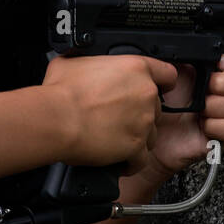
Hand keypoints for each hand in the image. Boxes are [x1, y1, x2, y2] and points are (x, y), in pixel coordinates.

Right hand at [43, 55, 177, 173]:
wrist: (56, 119)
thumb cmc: (61, 92)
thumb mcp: (73, 61)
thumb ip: (88, 61)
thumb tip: (79, 63)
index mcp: (135, 68)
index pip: (167, 74)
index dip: (162, 83)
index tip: (158, 89)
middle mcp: (145, 94)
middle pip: (155, 108)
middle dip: (139, 115)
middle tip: (117, 118)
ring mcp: (143, 121)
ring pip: (151, 134)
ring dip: (136, 138)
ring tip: (113, 140)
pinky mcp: (136, 147)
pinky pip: (140, 159)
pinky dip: (130, 162)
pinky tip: (117, 161)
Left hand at [144, 53, 223, 180]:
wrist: (144, 130)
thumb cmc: (154, 100)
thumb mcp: (167, 68)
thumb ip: (186, 53)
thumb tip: (199, 42)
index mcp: (215, 72)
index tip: (222, 63)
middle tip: (208, 86)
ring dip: (216, 106)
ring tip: (199, 109)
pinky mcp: (221, 137)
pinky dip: (215, 126)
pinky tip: (201, 125)